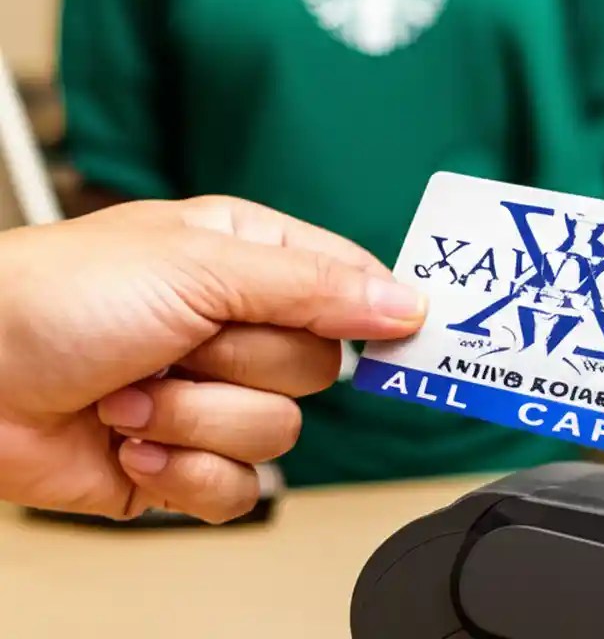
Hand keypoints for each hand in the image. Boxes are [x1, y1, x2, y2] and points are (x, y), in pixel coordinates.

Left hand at [0, 196, 425, 522]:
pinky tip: (134, 443)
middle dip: (240, 366)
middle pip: (317, 368)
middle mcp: (236, 328)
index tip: (400, 332)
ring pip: (277, 434)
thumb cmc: (52, 296)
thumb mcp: (197, 266)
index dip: (374, 311)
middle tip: (181, 344)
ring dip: (193, 420)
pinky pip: (238, 489)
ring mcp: (212, 399)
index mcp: (250, 260)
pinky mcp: (185, 463)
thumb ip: (313, 286)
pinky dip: (182, 473)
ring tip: (132, 394)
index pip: (352, 286)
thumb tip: (406, 302)